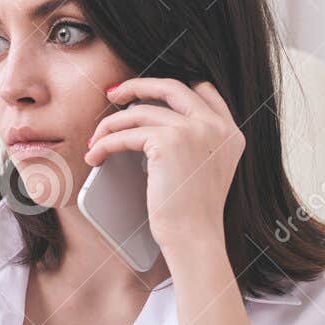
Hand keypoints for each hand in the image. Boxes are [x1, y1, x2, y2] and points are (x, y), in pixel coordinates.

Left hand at [84, 77, 244, 250]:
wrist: (195, 238)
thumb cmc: (193, 215)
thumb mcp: (205, 170)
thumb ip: (195, 142)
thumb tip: (151, 122)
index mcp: (229, 132)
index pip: (203, 89)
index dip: (170, 87)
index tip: (146, 91)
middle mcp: (216, 125)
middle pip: (171, 86)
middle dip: (137, 86)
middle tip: (115, 94)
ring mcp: (194, 130)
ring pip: (140, 111)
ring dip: (111, 125)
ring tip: (96, 140)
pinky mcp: (168, 142)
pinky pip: (126, 134)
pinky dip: (105, 143)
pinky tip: (95, 154)